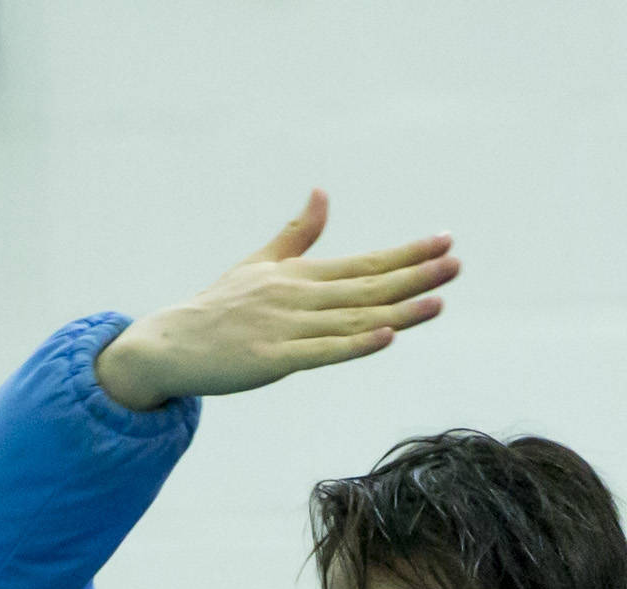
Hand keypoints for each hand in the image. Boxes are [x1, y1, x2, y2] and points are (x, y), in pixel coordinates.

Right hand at [93, 190, 458, 411]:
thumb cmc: (219, 307)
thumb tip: (323, 191)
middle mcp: (298, 296)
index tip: (444, 242)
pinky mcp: (274, 358)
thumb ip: (297, 234)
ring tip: (439, 298)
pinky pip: (323, 351)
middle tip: (455, 263)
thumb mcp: (259, 264)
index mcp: (299, 274)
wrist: (171, 344)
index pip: (365, 262)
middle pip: (367, 286)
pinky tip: (388, 335)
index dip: (406, 253)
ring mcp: (287, 327)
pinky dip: (356, 343)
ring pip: (353, 317)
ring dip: (399, 309)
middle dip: (414, 275)